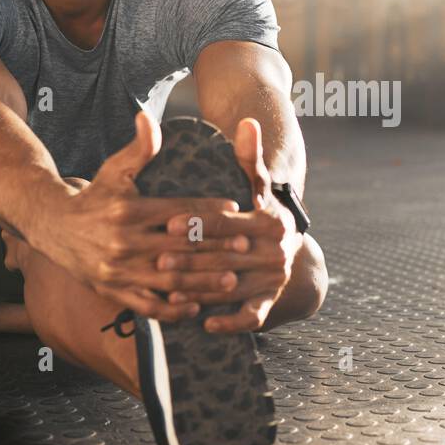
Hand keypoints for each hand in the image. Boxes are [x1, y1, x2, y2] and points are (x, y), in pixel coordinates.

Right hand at [31, 111, 253, 321]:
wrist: (52, 226)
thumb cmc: (93, 196)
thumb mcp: (113, 169)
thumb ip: (138, 148)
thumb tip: (148, 117)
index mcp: (128, 211)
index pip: (176, 211)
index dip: (207, 210)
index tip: (234, 209)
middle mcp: (124, 242)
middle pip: (179, 247)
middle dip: (214, 247)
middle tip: (245, 245)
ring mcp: (118, 271)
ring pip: (169, 280)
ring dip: (203, 282)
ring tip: (232, 280)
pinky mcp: (112, 291)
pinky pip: (147, 306)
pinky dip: (172, 309)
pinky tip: (196, 307)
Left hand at [155, 118, 302, 332]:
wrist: (287, 247)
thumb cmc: (260, 209)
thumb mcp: (256, 182)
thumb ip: (249, 155)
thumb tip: (246, 121)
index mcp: (269, 220)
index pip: (228, 221)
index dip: (197, 221)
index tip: (167, 222)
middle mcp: (277, 251)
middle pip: (226, 255)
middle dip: (190, 257)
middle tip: (157, 257)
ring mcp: (274, 279)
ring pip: (231, 286)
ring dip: (199, 289)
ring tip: (167, 287)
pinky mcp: (269, 302)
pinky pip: (249, 317)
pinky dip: (228, 322)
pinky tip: (202, 323)